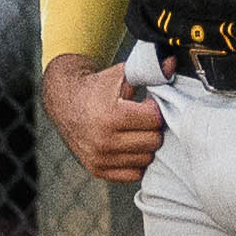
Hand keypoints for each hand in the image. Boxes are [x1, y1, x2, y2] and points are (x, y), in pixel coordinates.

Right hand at [42, 55, 164, 184]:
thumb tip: (172, 63)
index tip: (147, 103)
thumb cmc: (96, 88)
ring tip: (134, 130)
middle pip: (153, 141)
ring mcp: (100, 158)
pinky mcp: (97, 170)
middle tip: (142, 118)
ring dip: (145, 145)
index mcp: (111, 116)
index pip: (154, 120)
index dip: (154, 108)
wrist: (64, 102)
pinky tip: (128, 144)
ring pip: (146, 159)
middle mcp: (103, 141)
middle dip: (152, 127)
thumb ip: (149, 70)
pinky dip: (135, 160)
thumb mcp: (121, 75)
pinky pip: (133, 173)